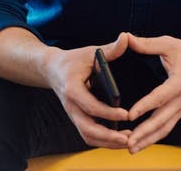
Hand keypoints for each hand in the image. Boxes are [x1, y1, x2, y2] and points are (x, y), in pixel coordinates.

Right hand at [44, 32, 132, 147]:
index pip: (91, 106)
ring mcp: (72, 114)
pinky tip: (118, 140)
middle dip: (108, 137)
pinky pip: (87, 135)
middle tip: (128, 138)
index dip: (108, 113)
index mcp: (72, 89)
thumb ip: (110, 49)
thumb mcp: (91, 52)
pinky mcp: (76, 118)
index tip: (126, 115)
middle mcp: (70, 106)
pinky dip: (101, 141)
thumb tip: (126, 37)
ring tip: (127, 141)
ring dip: (106, 142)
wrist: (52, 69)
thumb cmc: (74, 60)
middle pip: (87, 129)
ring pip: (87, 136)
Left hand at [123, 34, 180, 153]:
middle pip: (162, 119)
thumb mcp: (168, 44)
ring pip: (165, 128)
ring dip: (148, 139)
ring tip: (131, 148)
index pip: (160, 96)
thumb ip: (147, 44)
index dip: (145, 106)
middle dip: (144, 132)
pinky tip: (141, 143)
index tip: (130, 115)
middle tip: (128, 141)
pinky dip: (155, 137)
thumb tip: (126, 38)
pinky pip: (167, 127)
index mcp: (179, 82)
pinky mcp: (180, 111)